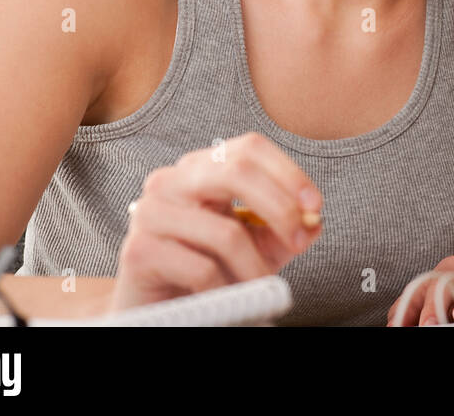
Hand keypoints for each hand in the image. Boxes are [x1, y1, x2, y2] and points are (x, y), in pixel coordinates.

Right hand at [110, 132, 322, 310]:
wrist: (155, 305)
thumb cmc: (207, 268)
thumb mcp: (255, 246)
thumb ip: (284, 230)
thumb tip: (315, 221)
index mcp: (200, 168)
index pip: (250, 148)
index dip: (288, 173)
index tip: (315, 205)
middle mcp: (171, 180)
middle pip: (237, 171)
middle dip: (280, 207)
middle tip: (300, 241)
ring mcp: (150, 212)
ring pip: (225, 232)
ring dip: (254, 267)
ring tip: (259, 287)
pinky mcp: (138, 251)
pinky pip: (201, 269)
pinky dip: (224, 289)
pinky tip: (222, 297)